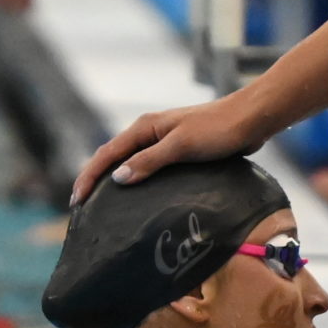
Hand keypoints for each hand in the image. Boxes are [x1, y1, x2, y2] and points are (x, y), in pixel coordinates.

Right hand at [69, 91, 271, 204]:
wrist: (250, 120)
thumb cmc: (217, 130)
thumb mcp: (181, 146)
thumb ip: (149, 161)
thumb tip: (118, 178)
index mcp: (144, 128)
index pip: (107, 154)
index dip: (88, 177)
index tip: (76, 201)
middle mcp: (149, 133)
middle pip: (113, 158)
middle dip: (94, 179)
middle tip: (82, 208)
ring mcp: (163, 141)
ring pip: (130, 163)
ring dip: (114, 182)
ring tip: (104, 206)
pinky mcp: (179, 151)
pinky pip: (149, 168)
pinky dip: (136, 181)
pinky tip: (140, 198)